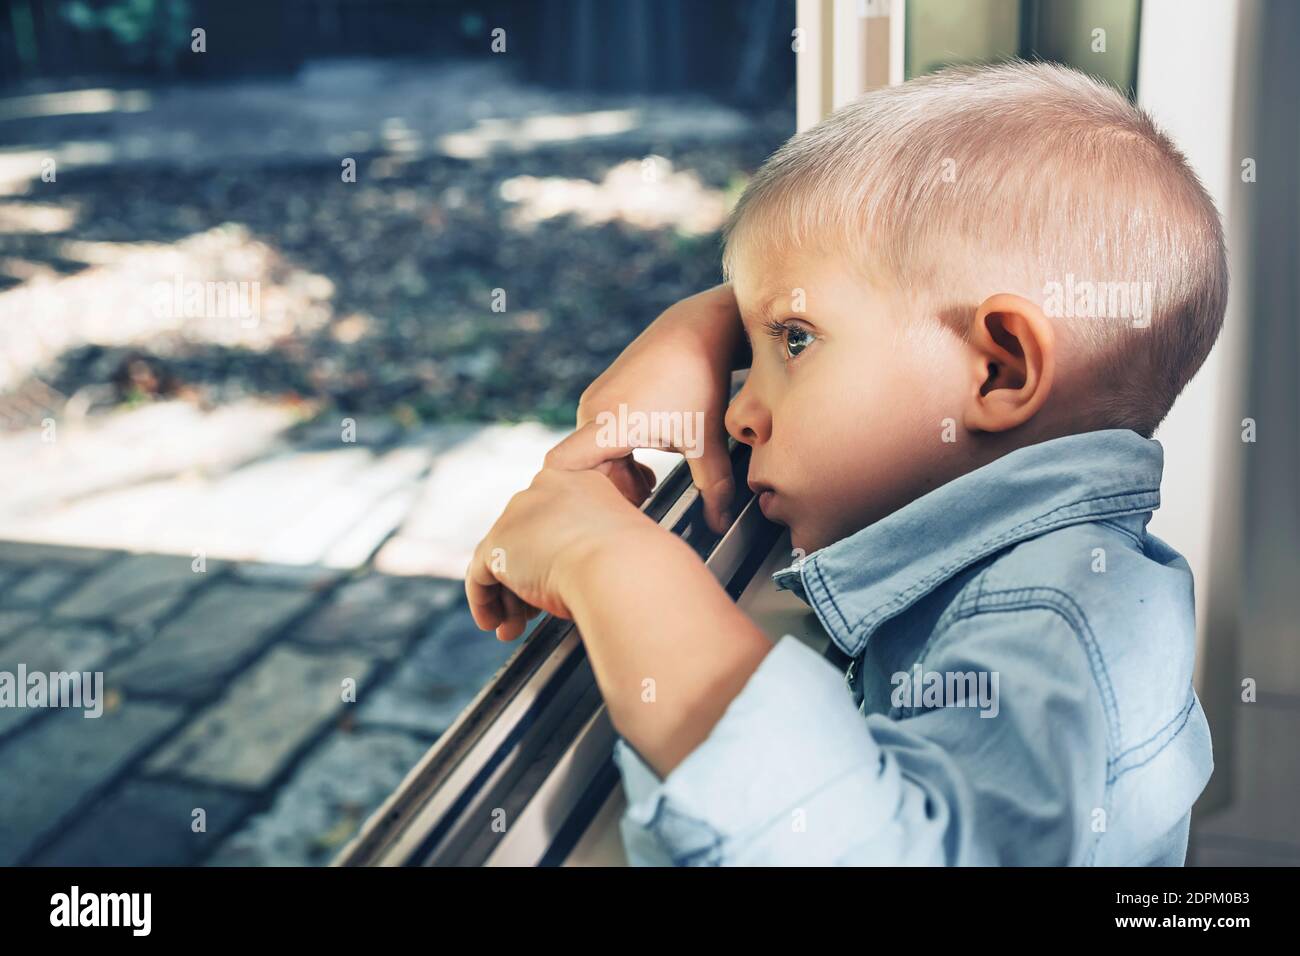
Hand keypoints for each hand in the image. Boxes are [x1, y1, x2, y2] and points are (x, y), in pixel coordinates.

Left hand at [465, 467, 660, 641]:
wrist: (620, 566)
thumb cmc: (631, 564)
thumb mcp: (613, 545)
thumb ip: (588, 547)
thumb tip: (570, 573)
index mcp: (580, 483)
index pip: (551, 521)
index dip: (550, 555)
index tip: (554, 582)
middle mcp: (544, 490)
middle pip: (523, 538)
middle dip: (525, 578)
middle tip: (532, 613)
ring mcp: (518, 513)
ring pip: (503, 558)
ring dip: (507, 596)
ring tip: (515, 627)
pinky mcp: (498, 542)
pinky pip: (480, 575)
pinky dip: (484, 601)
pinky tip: (494, 623)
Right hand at [544, 285, 743, 532]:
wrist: (699, 328)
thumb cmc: (700, 380)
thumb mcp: (706, 440)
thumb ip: (712, 486)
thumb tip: (718, 524)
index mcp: (607, 424)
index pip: (561, 468)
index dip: (573, 496)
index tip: (604, 514)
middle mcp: (591, 410)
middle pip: (581, 469)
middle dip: (608, 492)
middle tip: (643, 509)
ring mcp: (595, 400)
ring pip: (590, 453)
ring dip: (615, 475)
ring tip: (648, 487)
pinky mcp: (604, 394)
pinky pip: (596, 437)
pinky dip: (616, 457)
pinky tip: (646, 467)